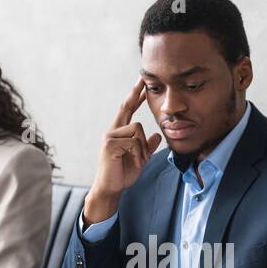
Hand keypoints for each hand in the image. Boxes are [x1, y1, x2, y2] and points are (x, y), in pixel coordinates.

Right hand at [83, 78, 162, 223]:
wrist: (111, 189)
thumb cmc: (122, 174)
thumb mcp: (140, 159)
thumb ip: (147, 147)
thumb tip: (157, 136)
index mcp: (118, 132)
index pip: (127, 110)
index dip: (135, 96)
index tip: (142, 84)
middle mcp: (111, 131)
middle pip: (127, 109)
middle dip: (135, 93)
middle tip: (143, 78)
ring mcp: (109, 137)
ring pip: (137, 129)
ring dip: (143, 147)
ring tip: (140, 160)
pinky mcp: (110, 145)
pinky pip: (134, 141)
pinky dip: (139, 153)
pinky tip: (136, 163)